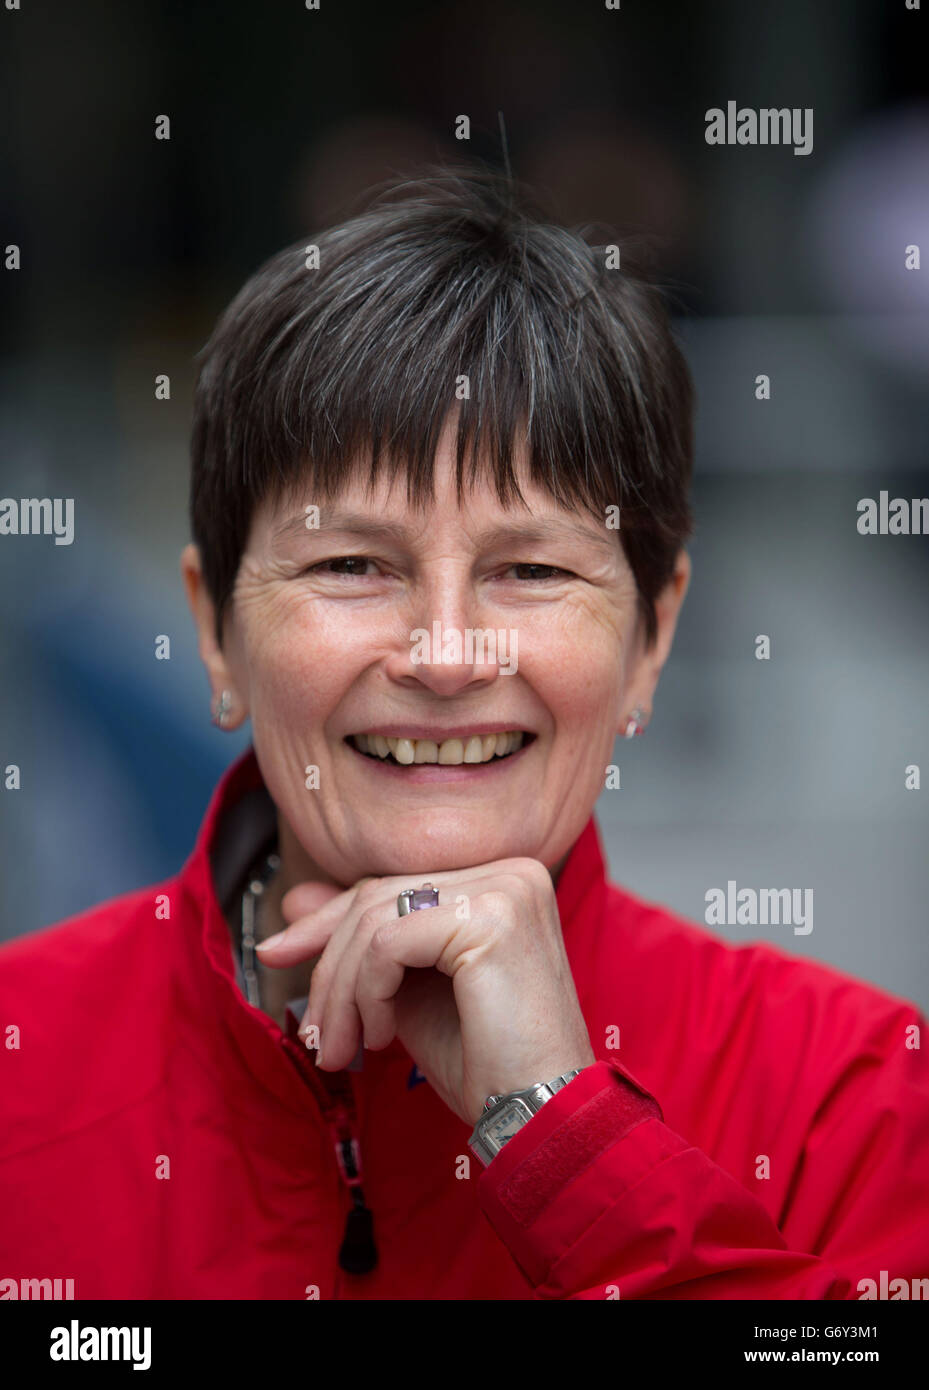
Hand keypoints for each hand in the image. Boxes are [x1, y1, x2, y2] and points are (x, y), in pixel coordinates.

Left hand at [256, 858, 595, 1125]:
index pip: (392, 886)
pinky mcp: (489, 919)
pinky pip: (388, 944)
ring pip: (375, 919)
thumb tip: (293, 900)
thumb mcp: (407, 993)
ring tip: (342, 1048)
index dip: (327, 922)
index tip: (278, 952)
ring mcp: (504, 889)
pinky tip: (384, 1037)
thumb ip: (361, 944)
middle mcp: (509, 871)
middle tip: (315, 1034)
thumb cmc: (485, 1062)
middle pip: (379, 897)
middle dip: (329, 966)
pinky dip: (368, 995)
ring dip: (342, 993)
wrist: (539, 1114)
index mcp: (499, 881)